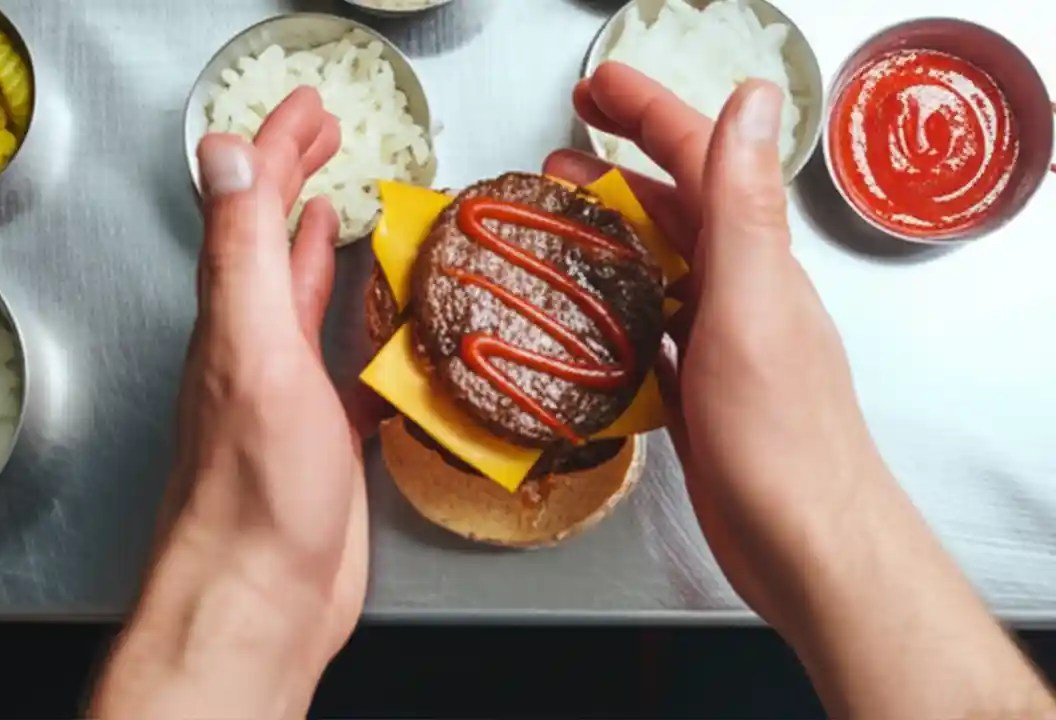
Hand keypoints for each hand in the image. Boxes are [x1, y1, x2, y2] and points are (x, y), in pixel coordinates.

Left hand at [93, 88, 367, 718]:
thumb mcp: (251, 352)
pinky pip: (333, 358)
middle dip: (293, 181)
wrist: (259, 604)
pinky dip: (347, 323)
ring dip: (315, 246)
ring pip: (300, 299)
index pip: (252, 207)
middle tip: (322, 137)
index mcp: (235, 318)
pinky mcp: (318, 436)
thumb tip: (224, 153)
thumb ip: (242, 252)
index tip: (309, 109)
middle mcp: (252, 347)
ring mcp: (285, 392)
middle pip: (272, 242)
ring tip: (334, 206)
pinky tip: (364, 318)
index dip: (278, 149)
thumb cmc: (256, 496)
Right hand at [549, 62, 869, 631]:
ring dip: (615, 235)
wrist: (805, 545)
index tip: (594, 88)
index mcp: (756, 261)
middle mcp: (742, 293)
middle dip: (622, 167)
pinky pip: (653, 333)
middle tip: (558, 150)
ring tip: (561, 221)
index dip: (649, 113)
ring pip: (662, 269)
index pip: (702, 159)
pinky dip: (620, 310)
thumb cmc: (780, 438)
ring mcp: (722, 345)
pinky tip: (591, 315)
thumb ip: (743, 205)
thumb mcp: (753, 306)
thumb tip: (751, 99)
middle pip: (679, 210)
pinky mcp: (700, 394)